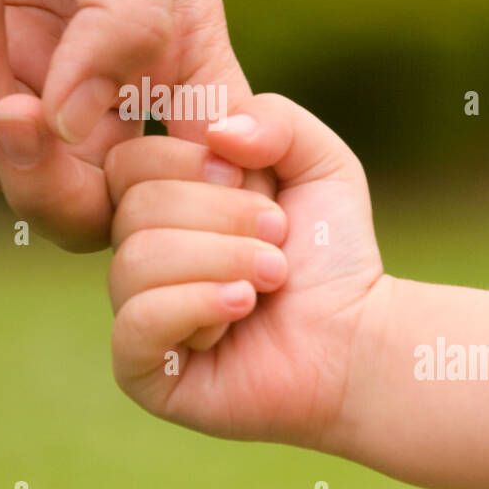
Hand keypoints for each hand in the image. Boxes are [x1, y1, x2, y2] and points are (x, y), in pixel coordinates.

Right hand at [104, 93, 386, 448]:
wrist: (358, 338)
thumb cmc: (333, 254)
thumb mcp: (319, 161)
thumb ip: (273, 117)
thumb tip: (214, 134)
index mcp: (162, 204)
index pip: (130, 162)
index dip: (196, 166)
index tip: (258, 187)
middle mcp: (138, 255)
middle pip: (135, 207)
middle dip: (224, 218)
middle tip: (279, 241)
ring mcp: (136, 313)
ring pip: (136, 260)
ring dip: (223, 261)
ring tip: (271, 279)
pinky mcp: (141, 371)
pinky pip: (135, 322)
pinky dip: (196, 305)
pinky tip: (242, 308)